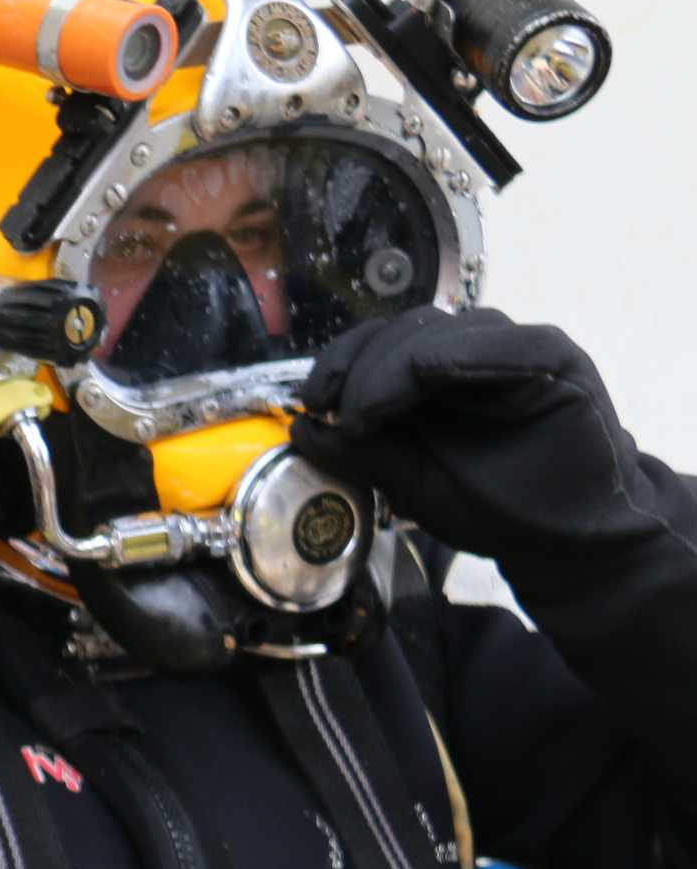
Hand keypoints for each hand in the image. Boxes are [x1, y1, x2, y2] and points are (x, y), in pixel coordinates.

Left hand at [291, 306, 655, 567]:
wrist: (569, 538)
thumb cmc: (496, 508)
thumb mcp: (411, 485)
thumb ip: (360, 454)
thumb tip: (299, 429)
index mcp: (432, 378)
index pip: (375, 345)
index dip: (337, 365)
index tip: (311, 404)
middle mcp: (469, 354)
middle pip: (399, 332)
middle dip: (358, 369)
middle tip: (343, 416)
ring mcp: (511, 350)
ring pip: (439, 329)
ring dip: (393, 366)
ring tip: (371, 413)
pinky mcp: (552, 356)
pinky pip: (501, 341)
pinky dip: (458, 352)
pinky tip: (427, 375)